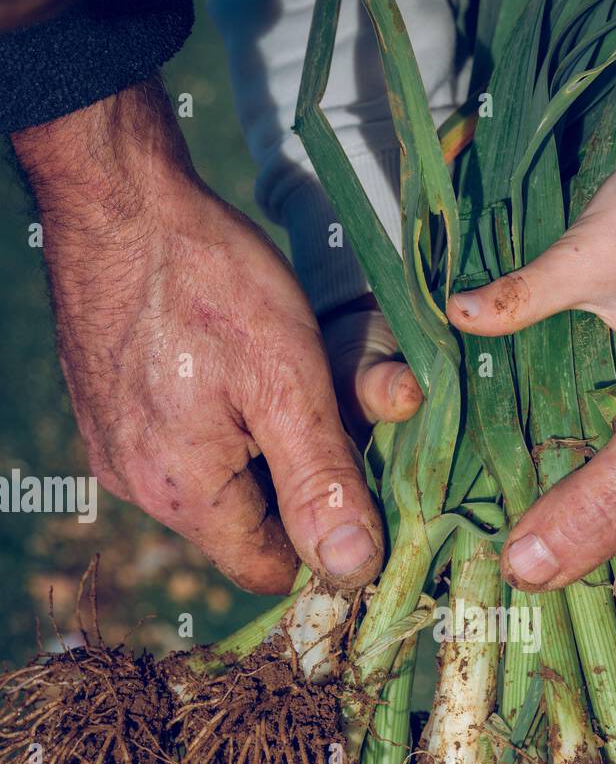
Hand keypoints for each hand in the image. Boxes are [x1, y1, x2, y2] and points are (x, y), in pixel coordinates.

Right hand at [13, 81, 420, 594]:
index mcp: (182, 495)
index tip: (360, 487)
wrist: (116, 195)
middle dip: (298, 479)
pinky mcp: (108, 410)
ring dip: (264, 445)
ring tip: (283, 378)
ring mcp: (116, 446)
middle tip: (331, 410)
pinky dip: (225, 419)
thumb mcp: (289, 383)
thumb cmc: (207, 280)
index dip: (323, 541)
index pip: (268, 568)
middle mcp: (139, 486)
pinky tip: (238, 367)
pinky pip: (184, 443)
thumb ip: (322, 482)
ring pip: (218, 481)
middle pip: (245, 524)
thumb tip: (353, 567)